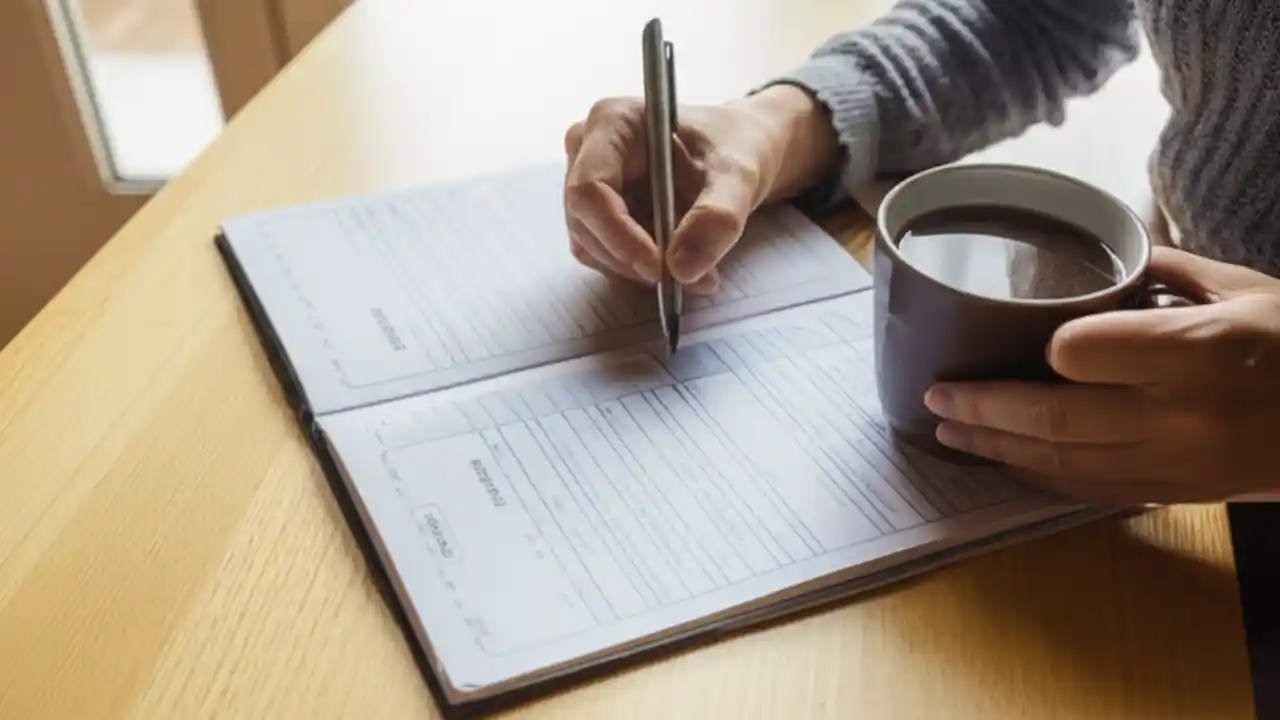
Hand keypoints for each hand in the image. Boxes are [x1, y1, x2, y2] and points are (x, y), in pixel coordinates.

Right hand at [562, 85, 836, 290]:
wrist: (737, 151)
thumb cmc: (735, 147)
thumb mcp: (739, 176)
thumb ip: (717, 217)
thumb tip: (683, 269)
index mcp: (613, 122)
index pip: (590, 189)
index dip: (617, 234)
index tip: (657, 268)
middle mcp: (588, 148)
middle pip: (586, 221)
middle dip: (632, 258)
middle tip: (687, 277)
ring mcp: (587, 179)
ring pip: (591, 243)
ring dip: (637, 268)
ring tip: (697, 271)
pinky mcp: (597, 210)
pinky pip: (603, 252)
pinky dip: (639, 267)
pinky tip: (680, 263)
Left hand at [924, 247, 1279, 503]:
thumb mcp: (1245, 286)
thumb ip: (1165, 268)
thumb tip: (1103, 251)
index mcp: (1198, 349)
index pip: (1082, 352)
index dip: (1045, 348)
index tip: (1023, 340)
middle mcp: (1180, 413)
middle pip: (1053, 418)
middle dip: (983, 408)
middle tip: (936, 395)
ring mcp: (1176, 462)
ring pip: (1061, 464)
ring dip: (996, 448)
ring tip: (949, 431)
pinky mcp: (1178, 492)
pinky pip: (1090, 491)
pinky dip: (1039, 477)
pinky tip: (1005, 462)